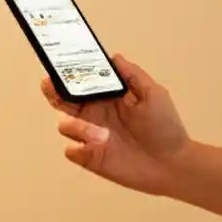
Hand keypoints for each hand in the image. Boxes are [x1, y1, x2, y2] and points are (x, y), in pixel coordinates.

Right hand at [42, 55, 190, 196]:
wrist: (172, 164)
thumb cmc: (165, 127)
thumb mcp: (153, 95)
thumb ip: (133, 76)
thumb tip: (114, 56)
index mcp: (108, 98)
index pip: (83, 82)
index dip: (70, 73)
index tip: (59, 63)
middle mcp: (96, 116)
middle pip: (65, 101)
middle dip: (54, 92)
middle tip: (49, 85)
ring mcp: (92, 138)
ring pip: (66, 125)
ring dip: (73, 124)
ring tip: (92, 130)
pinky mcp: (91, 159)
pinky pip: (72, 152)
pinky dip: (77, 149)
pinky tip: (90, 147)